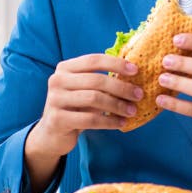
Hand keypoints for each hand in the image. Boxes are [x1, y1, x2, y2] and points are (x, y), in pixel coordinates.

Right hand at [27, 54, 142, 157]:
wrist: (52, 133)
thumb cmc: (76, 106)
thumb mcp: (84, 88)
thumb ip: (101, 79)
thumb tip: (134, 73)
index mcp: (65, 68)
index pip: (94, 60)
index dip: (116, 63)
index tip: (136, 70)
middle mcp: (57, 80)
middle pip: (96, 80)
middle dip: (121, 87)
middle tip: (139, 95)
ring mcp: (55, 100)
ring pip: (94, 99)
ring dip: (117, 105)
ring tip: (132, 111)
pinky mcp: (57, 119)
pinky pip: (90, 119)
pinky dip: (109, 121)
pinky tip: (121, 123)